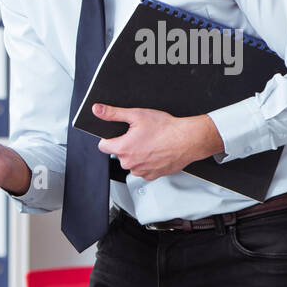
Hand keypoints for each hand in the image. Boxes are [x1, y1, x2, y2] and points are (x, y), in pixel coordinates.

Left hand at [93, 104, 224, 179]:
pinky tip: (156, 153)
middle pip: (119, 154)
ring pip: (132, 163)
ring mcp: (141, 171)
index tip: (118, 135)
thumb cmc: (166, 128)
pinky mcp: (152, 175)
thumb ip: (114, 113)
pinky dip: (148, 162)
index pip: (103, 146)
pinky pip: (144, 169)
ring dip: (137, 155)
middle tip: (140, 136)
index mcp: (123, 148)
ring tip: (150, 144)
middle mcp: (130, 163)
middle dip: (126, 145)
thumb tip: (98, 110)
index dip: (110, 138)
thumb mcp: (137, 115)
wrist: (188, 139)